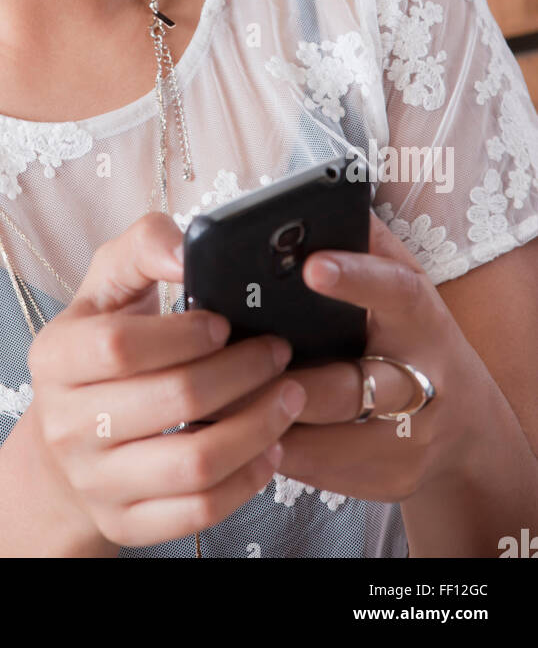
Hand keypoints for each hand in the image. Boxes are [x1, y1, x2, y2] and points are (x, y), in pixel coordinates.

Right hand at [26, 212, 307, 547]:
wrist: (65, 439)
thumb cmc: (98, 347)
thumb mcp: (107, 286)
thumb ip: (143, 246)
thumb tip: (186, 249)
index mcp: (55, 357)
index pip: (119, 346)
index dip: (182, 333)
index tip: (225, 321)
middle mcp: (66, 425)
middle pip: (170, 402)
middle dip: (240, 373)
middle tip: (279, 352)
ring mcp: (96, 482)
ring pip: (194, 464)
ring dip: (257, 427)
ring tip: (289, 396)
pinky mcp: (127, 524)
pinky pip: (201, 512)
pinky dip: (248, 481)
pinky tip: (271, 448)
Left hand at [260, 210, 490, 502]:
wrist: (460, 426)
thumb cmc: (412, 336)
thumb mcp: (402, 280)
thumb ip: (366, 240)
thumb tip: (321, 196)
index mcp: (420, 318)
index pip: (394, 291)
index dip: (356, 278)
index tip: (311, 264)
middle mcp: (422, 380)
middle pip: (351, 385)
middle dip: (292, 378)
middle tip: (236, 358)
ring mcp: (406, 437)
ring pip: (325, 435)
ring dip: (266, 415)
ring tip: (213, 392)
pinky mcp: (386, 478)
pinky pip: (314, 467)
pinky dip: (270, 446)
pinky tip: (233, 425)